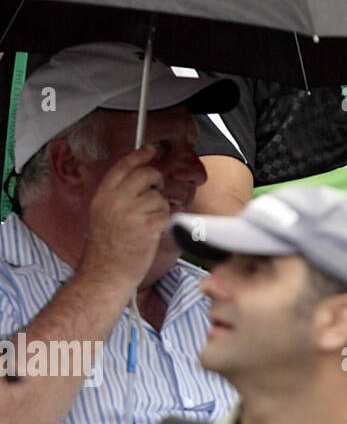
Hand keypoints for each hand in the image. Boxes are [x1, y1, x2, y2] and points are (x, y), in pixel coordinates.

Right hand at [80, 145, 170, 289]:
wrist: (106, 274)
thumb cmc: (107, 248)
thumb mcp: (102, 214)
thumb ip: (118, 194)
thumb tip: (141, 176)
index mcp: (102, 196)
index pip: (123, 165)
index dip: (140, 154)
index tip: (152, 149)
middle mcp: (115, 201)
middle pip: (147, 174)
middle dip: (157, 180)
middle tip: (157, 190)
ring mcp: (132, 213)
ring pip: (159, 197)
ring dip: (159, 209)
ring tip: (146, 224)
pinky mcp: (148, 226)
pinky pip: (167, 214)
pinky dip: (164, 223)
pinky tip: (151, 234)